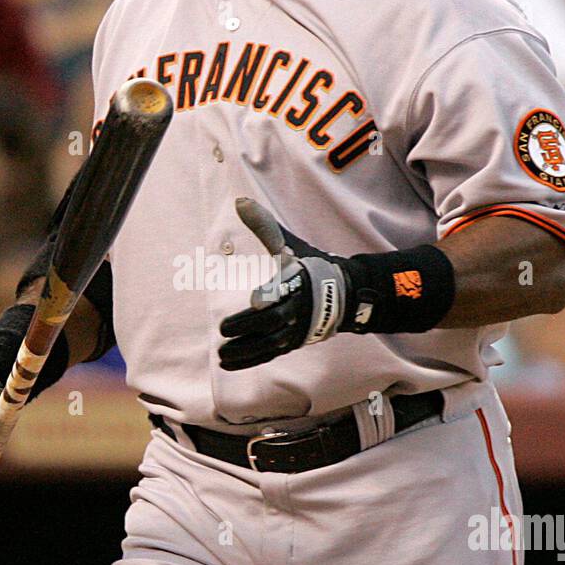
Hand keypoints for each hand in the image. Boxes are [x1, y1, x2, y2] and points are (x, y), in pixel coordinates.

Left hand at [218, 198, 349, 370]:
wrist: (343, 295)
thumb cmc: (309, 267)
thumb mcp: (289, 247)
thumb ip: (264, 227)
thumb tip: (240, 201)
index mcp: (297, 281)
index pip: (283, 289)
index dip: (270, 294)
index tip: (254, 300)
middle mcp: (298, 307)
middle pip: (272, 321)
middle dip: (247, 326)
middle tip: (223, 330)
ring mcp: (296, 328)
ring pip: (270, 343)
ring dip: (244, 350)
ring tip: (221, 354)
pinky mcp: (293, 342)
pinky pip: (270, 354)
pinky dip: (249, 360)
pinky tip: (228, 363)